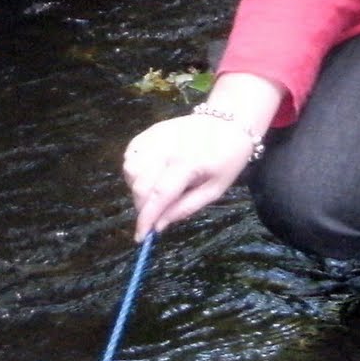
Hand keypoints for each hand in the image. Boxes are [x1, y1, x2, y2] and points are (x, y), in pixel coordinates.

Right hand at [123, 111, 254, 239]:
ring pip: (130, 169)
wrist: (229, 122)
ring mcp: (157, 135)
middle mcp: (168, 147)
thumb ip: (185, 208)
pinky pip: (130, 154)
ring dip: (136, 188)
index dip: (146, 219)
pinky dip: (133, 169)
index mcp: (188, 162)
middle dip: (142, 207)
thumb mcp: (215, 189)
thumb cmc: (227, 158)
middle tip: (154, 214)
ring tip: (154, 191)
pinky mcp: (151, 130)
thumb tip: (159, 226)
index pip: (159, 194)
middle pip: (140, 185)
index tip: (140, 237)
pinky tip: (148, 174)